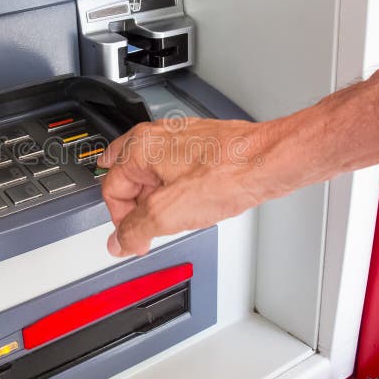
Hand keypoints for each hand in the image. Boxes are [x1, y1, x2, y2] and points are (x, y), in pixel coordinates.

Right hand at [97, 117, 279, 256]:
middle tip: (153, 229)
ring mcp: (178, 138)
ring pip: (154, 176)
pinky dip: (178, 190)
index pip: (111, 189)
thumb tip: (119, 241)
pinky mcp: (198, 144)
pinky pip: (176, 171)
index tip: (134, 238)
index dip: (121, 221)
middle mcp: (155, 136)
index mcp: (139, 147)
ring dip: (160, 201)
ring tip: (181, 215)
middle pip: (130, 181)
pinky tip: (195, 202)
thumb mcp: (168, 213)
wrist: (268, 161)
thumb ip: (134, 230)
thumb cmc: (227, 173)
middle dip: (139, 209)